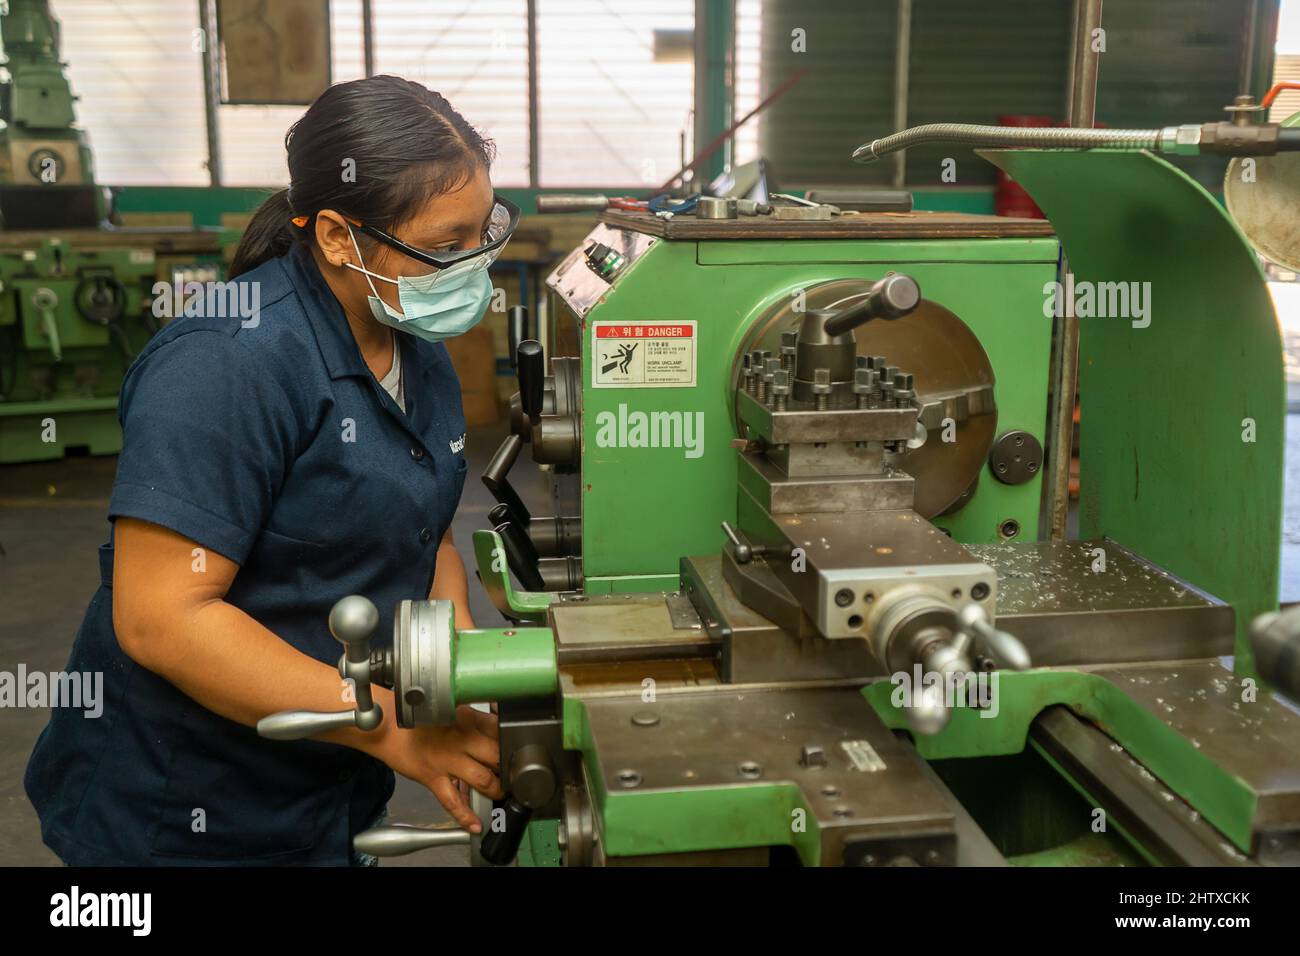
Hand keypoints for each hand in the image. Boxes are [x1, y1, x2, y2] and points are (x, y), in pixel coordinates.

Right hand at [363, 689, 502, 832]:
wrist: (389, 727)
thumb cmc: (422, 720)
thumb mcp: (454, 709)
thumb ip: (478, 718)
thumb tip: (500, 722)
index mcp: (469, 719)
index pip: (501, 730)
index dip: (514, 741)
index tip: (521, 751)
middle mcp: (462, 738)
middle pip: (498, 755)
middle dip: (509, 768)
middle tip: (515, 775)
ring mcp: (448, 760)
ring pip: (483, 779)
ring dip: (496, 790)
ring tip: (500, 794)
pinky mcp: (433, 777)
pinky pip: (452, 800)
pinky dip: (465, 815)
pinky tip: (475, 824)